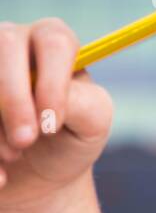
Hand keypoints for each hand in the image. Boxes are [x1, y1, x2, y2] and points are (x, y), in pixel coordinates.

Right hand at [0, 19, 112, 212]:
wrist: (33, 172)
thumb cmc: (69, 138)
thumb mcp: (91, 124)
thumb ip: (84, 103)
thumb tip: (58, 96)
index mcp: (54, 41)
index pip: (54, 42)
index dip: (51, 83)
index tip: (51, 125)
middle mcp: (12, 40)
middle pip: (6, 45)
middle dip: (13, 99)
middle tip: (24, 142)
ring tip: (13, 156)